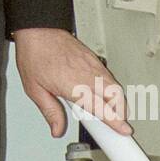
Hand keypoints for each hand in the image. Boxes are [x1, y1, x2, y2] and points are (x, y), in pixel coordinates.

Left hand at [11, 27, 131, 137]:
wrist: (38, 30)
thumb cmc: (35, 55)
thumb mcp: (35, 89)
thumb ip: (50, 112)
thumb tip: (57, 129)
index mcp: (75, 86)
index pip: (101, 108)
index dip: (115, 121)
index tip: (124, 130)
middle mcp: (88, 75)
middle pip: (116, 96)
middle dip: (122, 112)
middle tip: (119, 124)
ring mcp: (93, 65)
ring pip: (115, 85)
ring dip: (118, 100)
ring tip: (114, 111)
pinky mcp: (93, 58)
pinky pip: (109, 75)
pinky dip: (113, 87)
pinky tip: (106, 93)